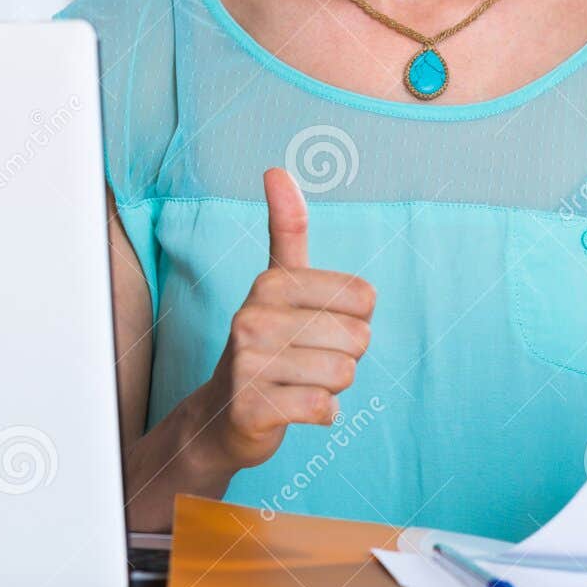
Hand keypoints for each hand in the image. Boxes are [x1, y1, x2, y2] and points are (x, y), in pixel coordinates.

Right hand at [196, 167, 375, 473]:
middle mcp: (252, 317)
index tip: (317, 325)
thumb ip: (286, 227)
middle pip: (358, 337)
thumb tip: (275, 169)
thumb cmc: (266, 342)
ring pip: (344, 373)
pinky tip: (295, 406)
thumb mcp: (278, 283)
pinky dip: (322, 413)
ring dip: (333, 386)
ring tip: (298, 382)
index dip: (354, 319)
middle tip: (307, 360)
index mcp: (271, 282)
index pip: (364, 297)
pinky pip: (323, 408)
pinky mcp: (249, 408)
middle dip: (345, 355)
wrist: (223, 416)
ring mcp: (247, 364)